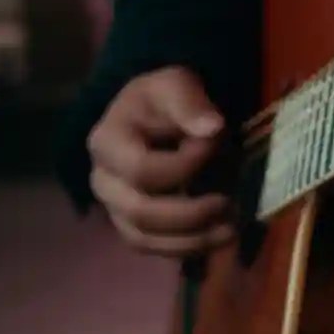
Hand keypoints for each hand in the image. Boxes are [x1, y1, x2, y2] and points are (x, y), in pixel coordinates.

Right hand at [88, 67, 233, 256]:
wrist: (154, 115)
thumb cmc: (163, 100)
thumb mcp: (175, 85)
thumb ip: (189, 102)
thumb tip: (212, 128)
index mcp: (106, 143)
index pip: (142, 169)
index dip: (184, 165)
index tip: (217, 146)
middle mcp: (102, 181)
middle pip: (141, 212)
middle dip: (190, 213)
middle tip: (229, 201)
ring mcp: (114, 208)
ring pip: (145, 239)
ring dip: (192, 239)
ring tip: (231, 228)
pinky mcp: (131, 226)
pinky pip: (153, 248)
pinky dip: (188, 248)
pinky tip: (220, 238)